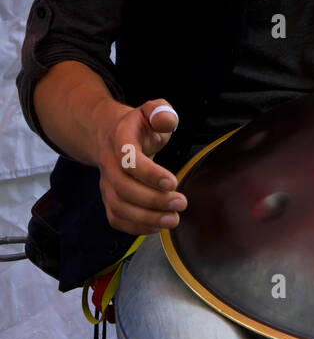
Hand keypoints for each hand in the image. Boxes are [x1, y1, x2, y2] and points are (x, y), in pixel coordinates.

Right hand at [96, 99, 186, 235]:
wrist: (110, 135)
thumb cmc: (139, 125)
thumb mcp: (152, 111)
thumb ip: (161, 112)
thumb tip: (166, 121)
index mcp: (120, 139)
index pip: (128, 159)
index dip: (149, 173)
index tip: (173, 182)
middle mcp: (109, 163)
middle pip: (123, 187)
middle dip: (153, 199)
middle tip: (180, 203)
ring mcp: (106, 183)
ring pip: (118, 206)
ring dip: (146, 218)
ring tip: (173, 219)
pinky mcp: (109, 198)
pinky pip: (116, 218)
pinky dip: (135, 227)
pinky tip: (157, 226)